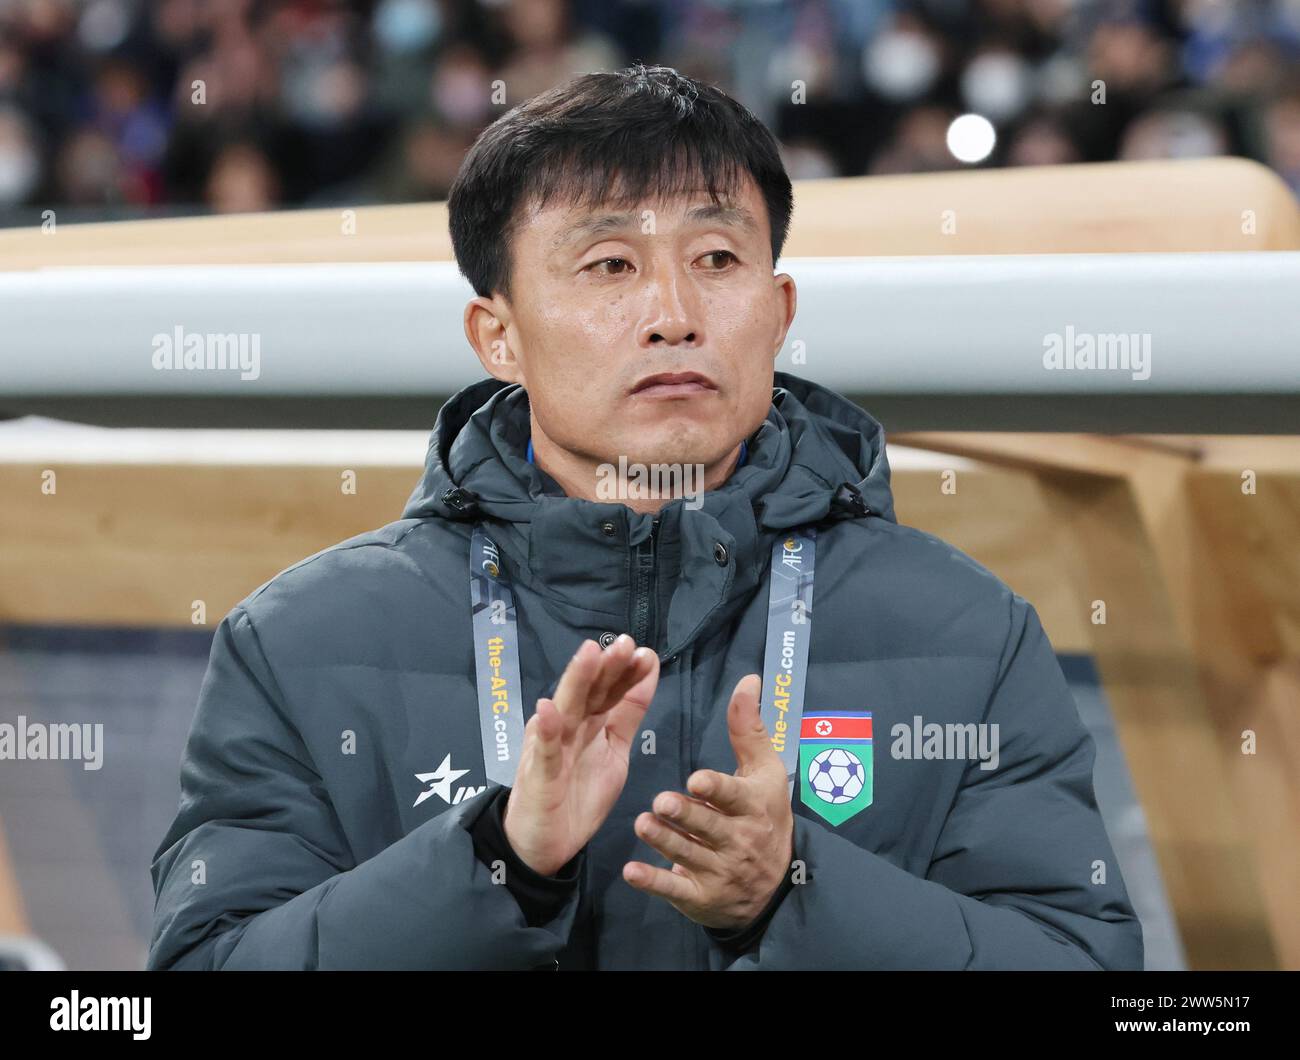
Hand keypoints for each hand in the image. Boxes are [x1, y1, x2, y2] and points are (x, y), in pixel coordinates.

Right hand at [503, 635, 658, 875]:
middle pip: (590, 692)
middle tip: (624, 644)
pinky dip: (546, 730)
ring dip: (577, 682)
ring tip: (589, 654)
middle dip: (606, 667)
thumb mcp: (615, 752)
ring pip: (566, 710)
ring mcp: (551, 747)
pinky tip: (548, 710)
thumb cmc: (578, 794)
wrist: (544, 845)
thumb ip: (628, 714)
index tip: (646, 653)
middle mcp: (569, 727)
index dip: (627, 673)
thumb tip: (647, 669)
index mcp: (590, 722)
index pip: (610, 691)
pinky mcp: (538, 774)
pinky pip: (544, 751)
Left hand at [622, 673, 794, 929]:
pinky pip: (675, 890)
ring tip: (643, 823)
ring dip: (664, 841)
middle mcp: (738, 841)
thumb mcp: (764, 772)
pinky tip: (632, 871)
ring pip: (688, 855)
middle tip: (661, 801)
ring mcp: (719, 872)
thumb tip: (748, 679)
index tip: (697, 780)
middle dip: (686, 816)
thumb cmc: (764, 815)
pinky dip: (653, 882)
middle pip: (708, 826)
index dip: (716, 790)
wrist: (773, 887)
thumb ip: (749, 728)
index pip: (733, 797)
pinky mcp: (700, 897)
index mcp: (752, 807)